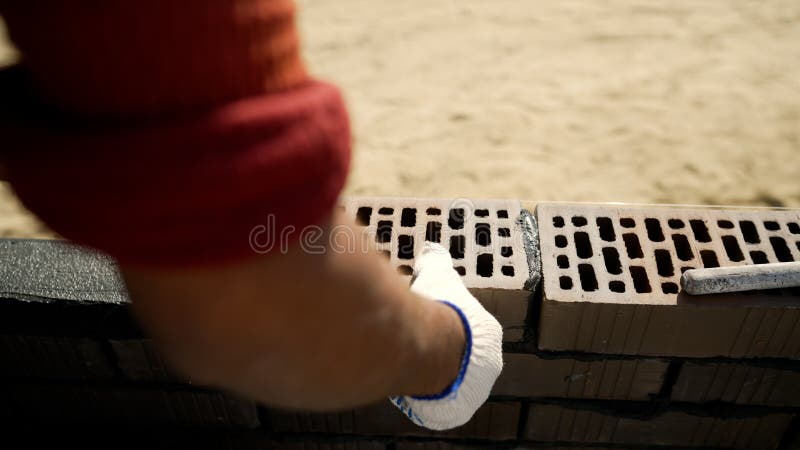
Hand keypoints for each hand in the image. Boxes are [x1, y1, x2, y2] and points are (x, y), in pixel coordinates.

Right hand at [390, 242, 503, 429]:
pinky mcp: (457, 405)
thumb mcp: (438, 274)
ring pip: (452, 378)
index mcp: (489, 333)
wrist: (432, 347)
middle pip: (464, 355)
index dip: (450, 323)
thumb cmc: (440, 309)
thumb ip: (436, 261)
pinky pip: (443, 400)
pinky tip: (414, 383)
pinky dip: (429, 392)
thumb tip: (431, 250)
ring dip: (436, 371)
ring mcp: (475, 387)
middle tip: (422, 342)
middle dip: (444, 349)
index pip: (472, 328)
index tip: (433, 320)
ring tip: (414, 362)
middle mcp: (489, 363)